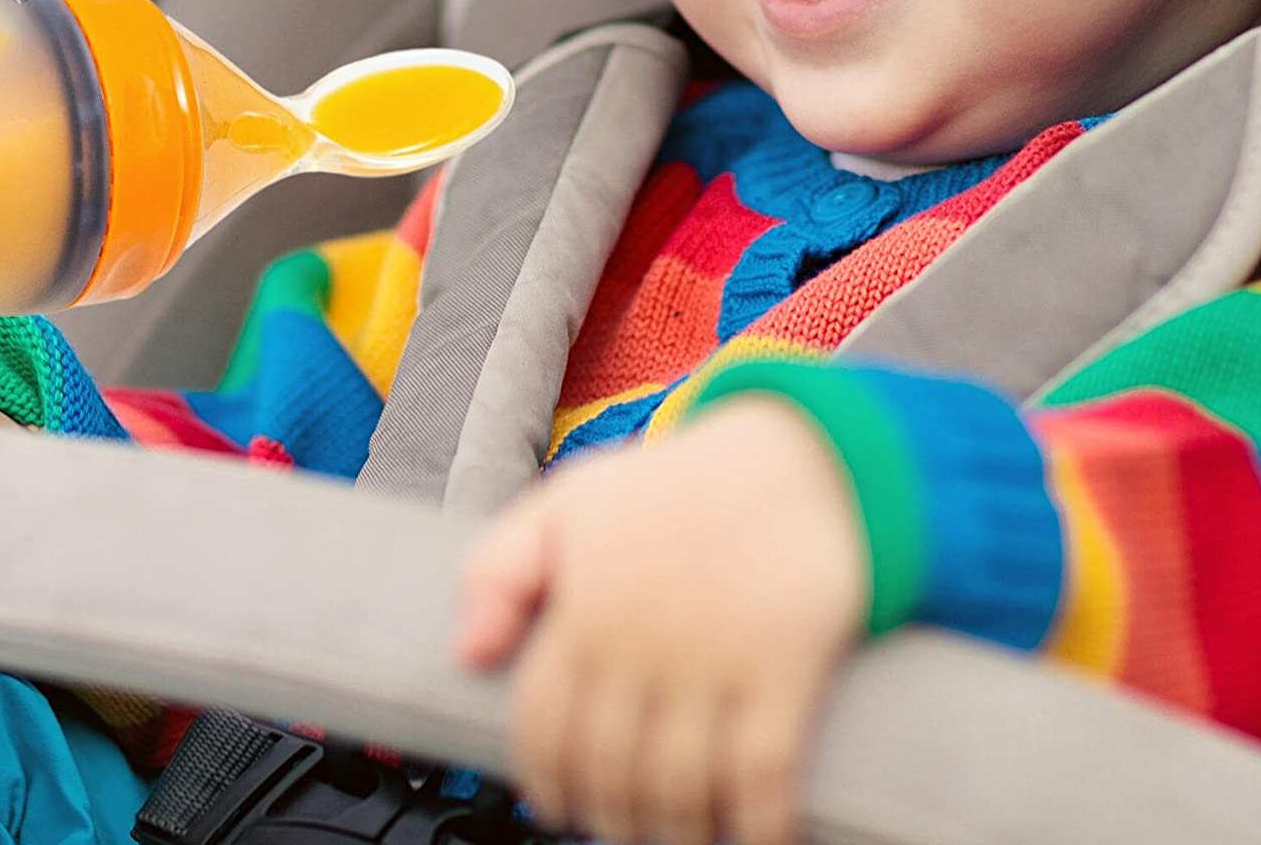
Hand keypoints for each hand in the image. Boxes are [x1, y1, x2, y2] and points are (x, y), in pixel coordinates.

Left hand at [456, 397, 867, 844]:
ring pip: (680, 788)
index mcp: (584, 607)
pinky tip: (753, 836)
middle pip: (610, 770)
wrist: (795, 454)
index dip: (545, 778)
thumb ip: (499, 568)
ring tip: (677, 833)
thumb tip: (466, 652)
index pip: (544, 725)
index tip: (556, 805)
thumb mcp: (567, 504)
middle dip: (611, 815)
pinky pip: (762, 776)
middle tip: (620, 824)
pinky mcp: (785, 668)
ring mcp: (714, 658)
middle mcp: (642, 640)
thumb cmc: (675, 490)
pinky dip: (755, 825)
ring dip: (675, 829)